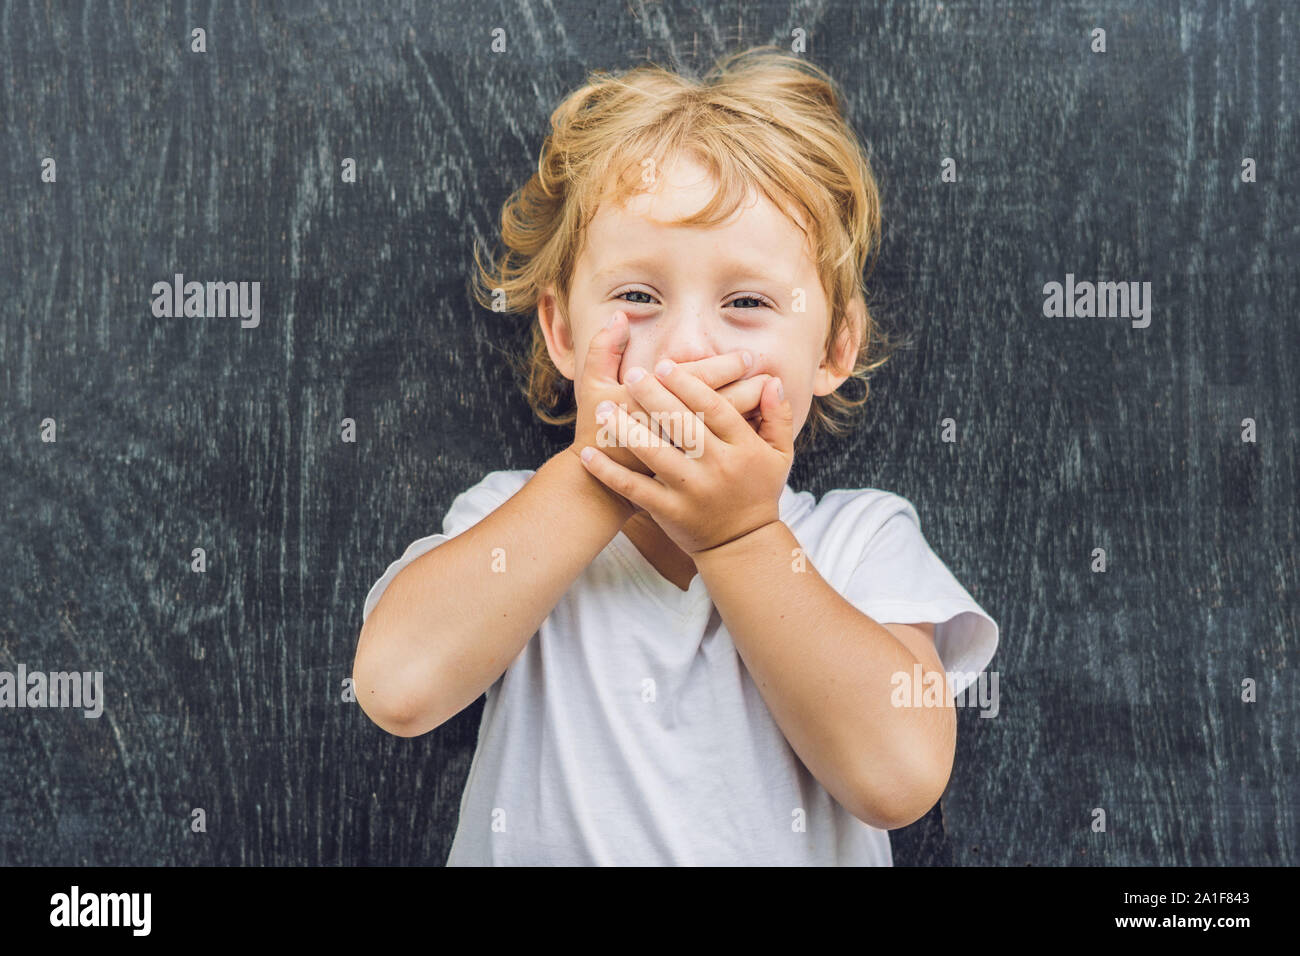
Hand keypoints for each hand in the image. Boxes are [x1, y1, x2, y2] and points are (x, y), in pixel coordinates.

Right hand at [568, 310, 765, 470]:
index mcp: (646, 402)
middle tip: (765, 377)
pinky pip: (715, 457)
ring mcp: (675, 457)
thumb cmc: (592, 431)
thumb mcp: (590, 386)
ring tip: (765, 402)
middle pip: (714, 406)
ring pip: (720, 433)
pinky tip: (752, 432)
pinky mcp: (682, 476)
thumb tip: (621, 317)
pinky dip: (735, 444)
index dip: (724, 367)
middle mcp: (664, 430)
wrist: (594, 488)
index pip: (695, 380)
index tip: (747, 358)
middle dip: (745, 391)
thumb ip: (603, 349)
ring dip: (746, 415)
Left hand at [577, 357, 794, 554]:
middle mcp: (718, 468)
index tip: (664, 365)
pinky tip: (589, 455)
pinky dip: (609, 473)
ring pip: (655, 454)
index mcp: (743, 448)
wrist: (742, 544)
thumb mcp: (779, 454)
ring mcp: (692, 491)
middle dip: (654, 397)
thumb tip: (771, 380)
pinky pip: (635, 489)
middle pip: (682, 425)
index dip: (689, 385)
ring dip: (626, 430)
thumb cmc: (759, 491)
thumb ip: (778, 416)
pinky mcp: (670, 512)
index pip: (715, 409)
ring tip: (603, 410)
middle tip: (632, 374)